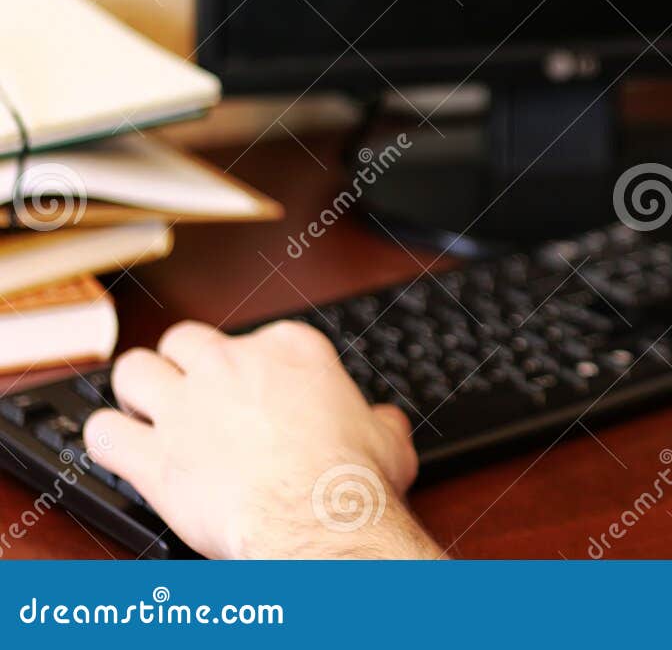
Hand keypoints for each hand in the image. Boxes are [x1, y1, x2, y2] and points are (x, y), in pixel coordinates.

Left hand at [85, 319, 441, 559]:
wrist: (318, 519)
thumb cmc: (352, 479)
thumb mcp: (386, 438)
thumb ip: (377, 421)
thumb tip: (384, 423)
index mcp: (289, 349)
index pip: (254, 336)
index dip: (249, 368)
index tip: (254, 394)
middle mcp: (231, 364)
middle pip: (183, 339)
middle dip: (181, 364)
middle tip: (189, 393)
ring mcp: (186, 405)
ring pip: (131, 370)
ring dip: (135, 391)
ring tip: (145, 414)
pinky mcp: (153, 455)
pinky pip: (101, 434)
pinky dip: (107, 442)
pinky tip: (123, 454)